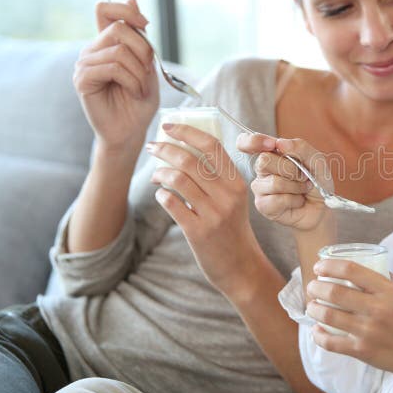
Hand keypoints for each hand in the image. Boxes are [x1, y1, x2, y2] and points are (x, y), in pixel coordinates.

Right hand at [74, 0, 159, 153]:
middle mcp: (92, 50)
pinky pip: (113, 68)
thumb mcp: (147, 64)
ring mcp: (84, 64)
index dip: (126, 10)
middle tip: (148, 71)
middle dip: (144, 49)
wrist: (130, 131)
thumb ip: (140, 35)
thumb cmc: (139, 100)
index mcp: (106, 43)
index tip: (145, 24)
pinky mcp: (82, 80)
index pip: (105, 9)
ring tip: (141, 88)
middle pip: (118, 28)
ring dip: (140, 72)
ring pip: (119, 51)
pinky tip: (134, 93)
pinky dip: (132, 81)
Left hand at [147, 123, 262, 292]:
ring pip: (177, 180)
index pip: (212, 146)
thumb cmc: (232, 228)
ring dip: (159, 173)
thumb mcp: (234, 198)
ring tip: (155, 175)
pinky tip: (162, 195)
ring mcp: (213, 214)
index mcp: (237, 182)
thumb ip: (217, 176)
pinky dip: (161, 195)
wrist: (240, 266)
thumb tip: (185, 148)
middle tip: (152, 147)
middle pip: (190, 160)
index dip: (188, 131)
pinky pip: (171, 203)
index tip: (169, 125)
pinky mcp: (198, 231)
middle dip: (165, 149)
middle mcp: (227, 195)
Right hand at [237, 133, 329, 231]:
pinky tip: (297, 201)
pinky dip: (294, 200)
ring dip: (296, 186)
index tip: (271, 144)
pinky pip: (278, 199)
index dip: (253, 141)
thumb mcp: (316, 160)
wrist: (323, 207)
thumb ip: (301, 148)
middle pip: (264, 160)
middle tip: (303, 176)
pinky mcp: (262, 205)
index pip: (248, 142)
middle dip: (291, 169)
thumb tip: (280, 143)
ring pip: (274, 182)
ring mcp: (260, 188)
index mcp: (272, 153)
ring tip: (303, 189)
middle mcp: (262, 169)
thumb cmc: (317, 181)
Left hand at [304, 259, 392, 380]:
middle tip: (311, 286)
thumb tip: (364, 262)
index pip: (351, 270)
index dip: (330, 265)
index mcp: (387, 290)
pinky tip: (316, 330)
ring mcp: (367, 331)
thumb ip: (386, 276)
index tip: (319, 267)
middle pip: (334, 292)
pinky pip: (330, 343)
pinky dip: (318, 335)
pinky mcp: (361, 351)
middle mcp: (376, 309)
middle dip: (315, 287)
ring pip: (328, 315)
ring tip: (311, 305)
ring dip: (313, 308)